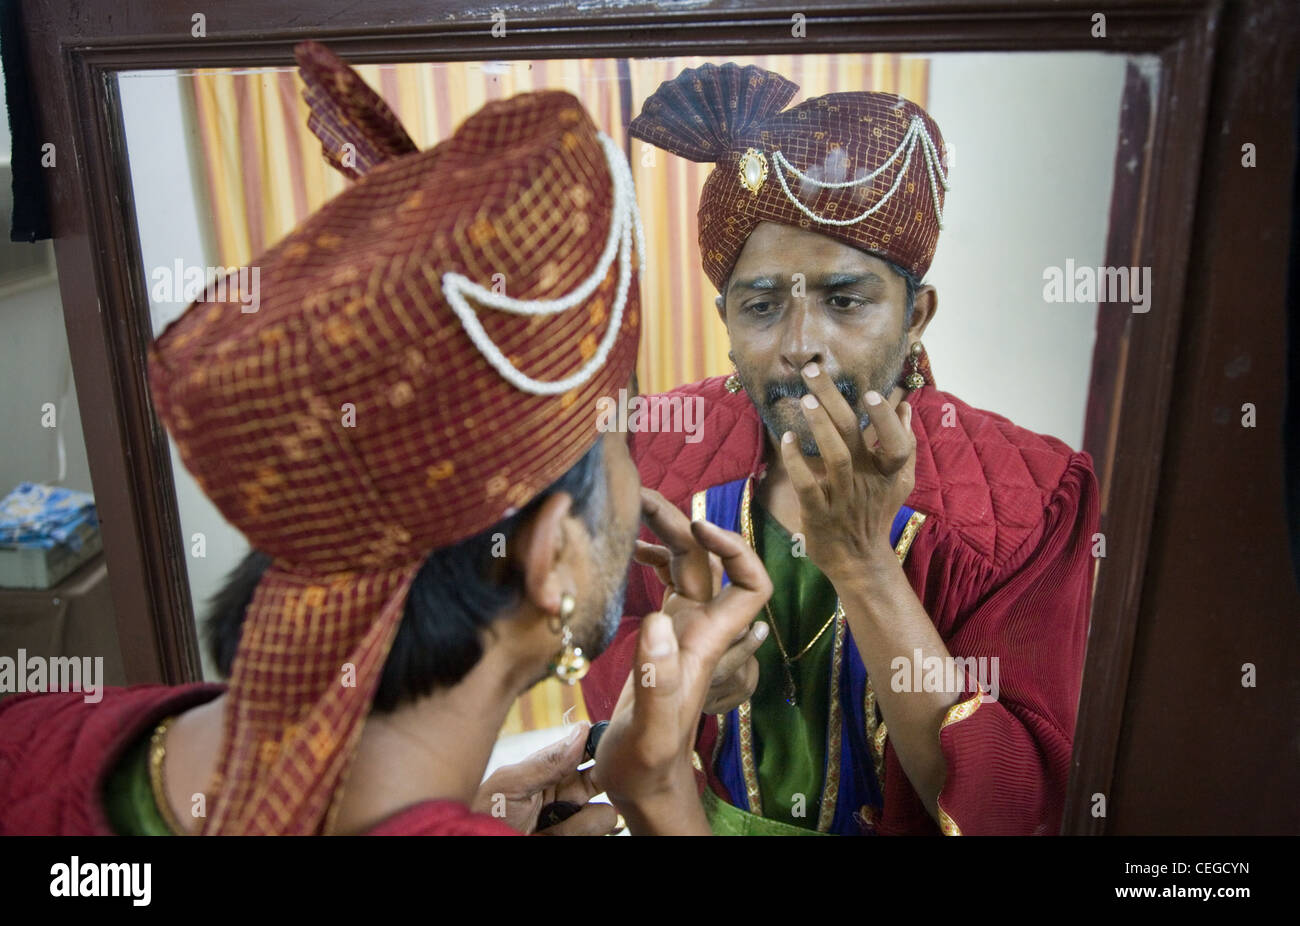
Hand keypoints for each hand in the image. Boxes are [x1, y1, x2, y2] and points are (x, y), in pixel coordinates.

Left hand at [472, 723, 619, 835]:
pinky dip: (579, 833)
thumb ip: (547, 762)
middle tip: (582, 792)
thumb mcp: (510, 784)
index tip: (608, 747)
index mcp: (549, 770)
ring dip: (581, 822)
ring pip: (604, 813)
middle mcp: (565, 794)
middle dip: (602, 783)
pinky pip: (600, 830)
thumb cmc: (482, 815)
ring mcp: (572, 820)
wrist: (473, 844)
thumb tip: (581, 731)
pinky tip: (553, 836)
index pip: (585, 749)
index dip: (599, 745)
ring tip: (547, 829)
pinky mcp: (577, 837)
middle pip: (601, 780)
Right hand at [594, 505, 771, 831]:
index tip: (696, 527)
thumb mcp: (648, 733)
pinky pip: (669, 583)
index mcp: (708, 644)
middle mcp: (703, 630)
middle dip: (685, 524)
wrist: (643, 782)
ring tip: (631, 509)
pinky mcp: (665, 635)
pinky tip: (630, 550)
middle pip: (711, 563)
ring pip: (689, 567)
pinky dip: (654, 559)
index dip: (735, 548)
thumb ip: (656, 682)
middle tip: (642, 497)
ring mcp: (686, 630)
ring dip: (668, 534)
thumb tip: (658, 622)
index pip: (752, 584)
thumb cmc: (646, 765)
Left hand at [781, 363, 916, 581]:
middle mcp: (868, 481)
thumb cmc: (876, 512)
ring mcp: (843, 497)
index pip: (896, 443)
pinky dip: (797, 461)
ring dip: (819, 426)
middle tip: (812, 371)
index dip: (886, 420)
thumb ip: (902, 443)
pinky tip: (787, 440)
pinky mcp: (819, 513)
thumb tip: (903, 405)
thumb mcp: (898, 481)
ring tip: (804, 399)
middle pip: (855, 434)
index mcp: (889, 472)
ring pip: (835, 457)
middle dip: (834, 399)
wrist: (860, 560)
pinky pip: (807, 485)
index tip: (872, 392)